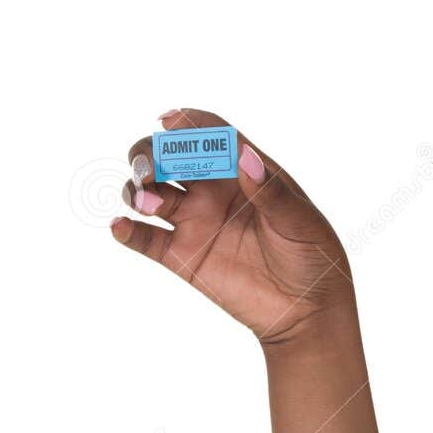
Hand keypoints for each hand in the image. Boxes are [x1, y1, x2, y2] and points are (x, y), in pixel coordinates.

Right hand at [112, 109, 354, 346]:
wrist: (308, 312)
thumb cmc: (312, 258)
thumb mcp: (300, 222)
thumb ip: (272, 192)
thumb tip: (245, 157)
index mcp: (245, 171)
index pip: (210, 134)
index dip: (187, 122)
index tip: (168, 121)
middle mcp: (214, 190)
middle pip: (169, 155)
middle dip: (149, 153)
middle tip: (149, 169)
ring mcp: (196, 221)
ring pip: (151, 191)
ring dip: (137, 188)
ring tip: (148, 202)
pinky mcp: (183, 255)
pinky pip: (145, 238)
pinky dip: (126, 230)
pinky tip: (120, 226)